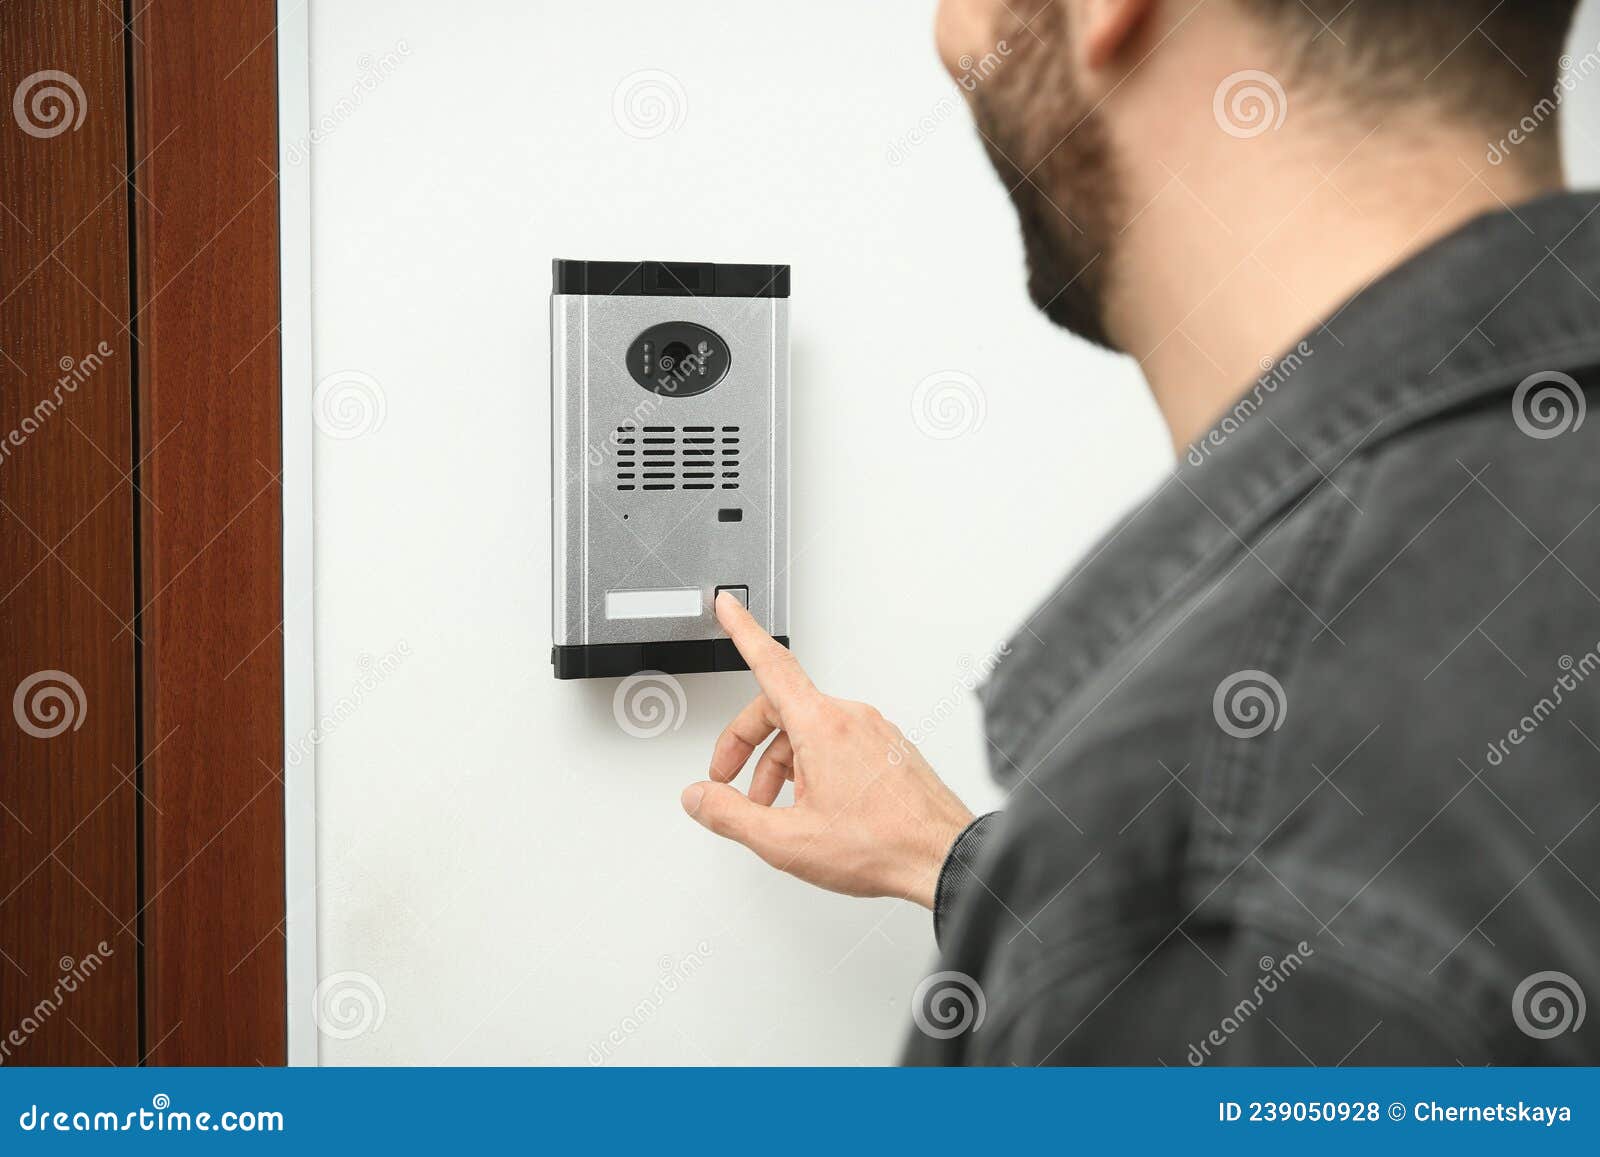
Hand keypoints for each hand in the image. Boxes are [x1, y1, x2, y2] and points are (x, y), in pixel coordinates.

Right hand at [680, 591, 975, 908]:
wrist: (942, 859)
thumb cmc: (882, 845)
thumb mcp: (786, 840)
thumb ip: (731, 815)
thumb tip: (700, 797)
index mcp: (822, 726)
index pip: (770, 663)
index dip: (741, 630)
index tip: (728, 605)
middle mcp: (850, 718)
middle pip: (781, 707)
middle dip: (746, 742)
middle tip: (727, 777)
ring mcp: (873, 732)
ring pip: (810, 730)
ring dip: (780, 762)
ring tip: (773, 807)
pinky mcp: (888, 749)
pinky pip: (838, 742)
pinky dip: (812, 765)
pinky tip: (812, 804)